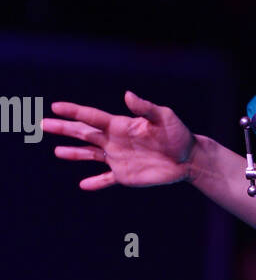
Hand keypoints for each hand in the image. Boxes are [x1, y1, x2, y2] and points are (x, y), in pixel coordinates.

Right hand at [41, 91, 195, 189]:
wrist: (188, 158)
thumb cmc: (178, 134)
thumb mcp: (164, 117)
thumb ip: (145, 107)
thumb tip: (127, 95)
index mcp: (121, 125)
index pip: (92, 117)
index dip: (74, 112)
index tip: (56, 107)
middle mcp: (115, 141)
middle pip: (84, 134)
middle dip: (64, 129)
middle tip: (43, 124)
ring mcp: (118, 158)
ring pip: (90, 155)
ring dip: (73, 153)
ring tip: (57, 152)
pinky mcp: (125, 175)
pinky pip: (106, 179)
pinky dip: (95, 182)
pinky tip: (83, 185)